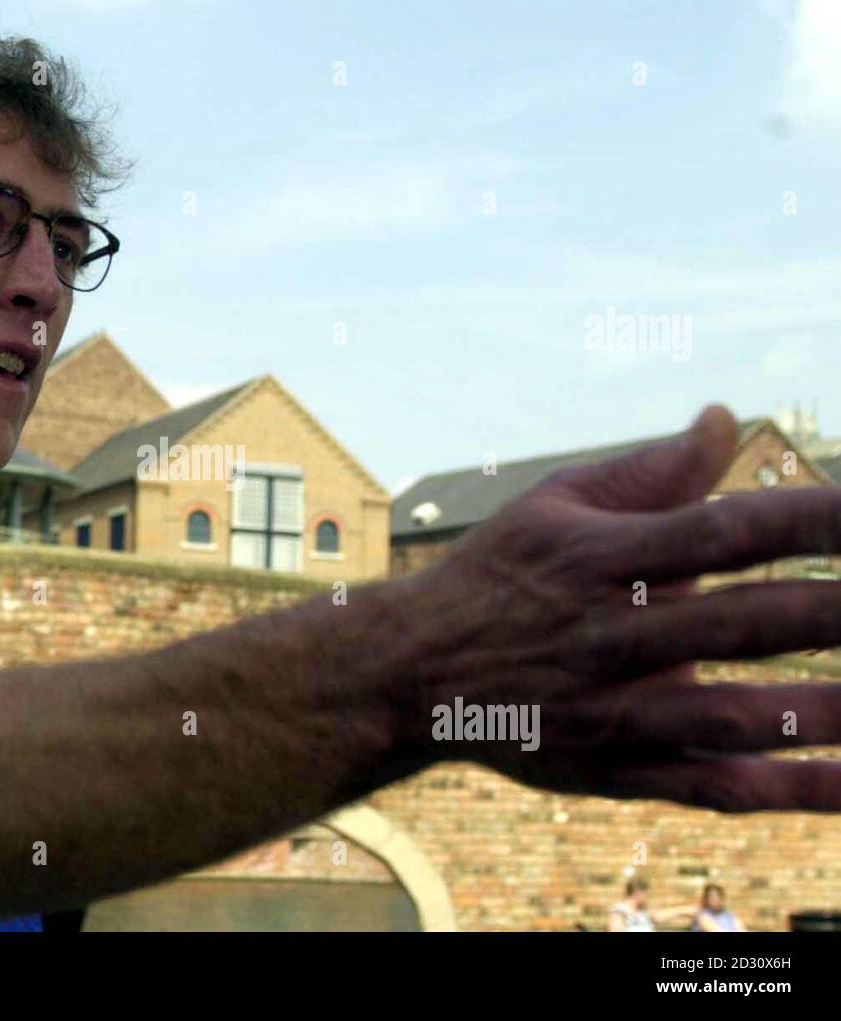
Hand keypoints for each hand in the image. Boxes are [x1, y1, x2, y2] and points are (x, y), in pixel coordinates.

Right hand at [397, 405, 840, 810]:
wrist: (413, 673)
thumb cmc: (496, 574)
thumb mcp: (553, 505)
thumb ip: (649, 471)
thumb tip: (725, 417)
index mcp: (600, 558)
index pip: (725, 530)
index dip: (817, 518)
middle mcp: (611, 635)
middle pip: (747, 621)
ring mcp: (613, 711)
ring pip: (738, 715)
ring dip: (830, 710)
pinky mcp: (614, 769)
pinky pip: (711, 786)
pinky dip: (789, 790)